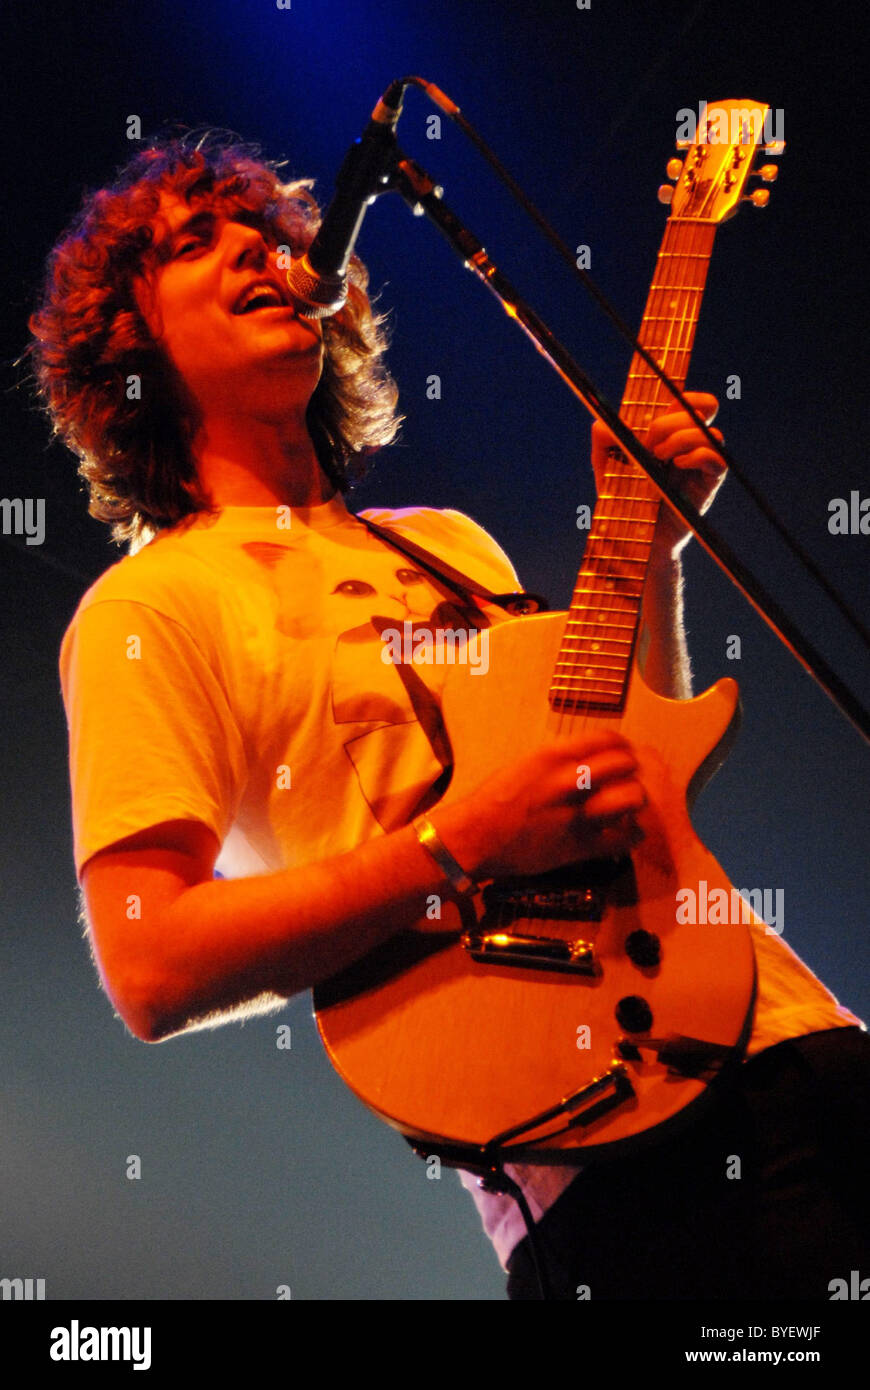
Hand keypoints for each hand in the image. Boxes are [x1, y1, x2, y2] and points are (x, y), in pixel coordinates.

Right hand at [432, 732, 645, 881]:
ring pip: (632, 798)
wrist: (473, 837)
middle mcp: (570, 781)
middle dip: (632, 771)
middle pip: (627, 764)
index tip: (623, 753)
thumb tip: (591, 758)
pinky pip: (624, 838)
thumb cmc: (495, 801)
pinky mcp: (579, 845)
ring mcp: (577, 814)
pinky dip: (631, 834)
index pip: (608, 738)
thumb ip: (561, 760)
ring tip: (628, 805)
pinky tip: (626, 831)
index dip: (622, 746)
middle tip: (628, 779)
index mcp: (554, 755)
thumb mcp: (526, 764)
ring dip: (635, 800)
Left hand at [591, 391, 726, 560]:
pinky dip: (697, 455)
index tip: (665, 403)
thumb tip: (603, 424)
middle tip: (649, 444)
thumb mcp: (605, 466)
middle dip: (669, 421)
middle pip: (701, 409)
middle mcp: (691, 444)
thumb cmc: (623, 499)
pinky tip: (676, 465)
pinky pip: (716, 457)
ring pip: (710, 433)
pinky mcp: (709, 483)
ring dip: (680, 439)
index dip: (686, 395)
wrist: (634, 536)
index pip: (692, 401)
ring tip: (658, 458)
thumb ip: (602, 440)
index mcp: (671, 433)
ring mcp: (702, 462)